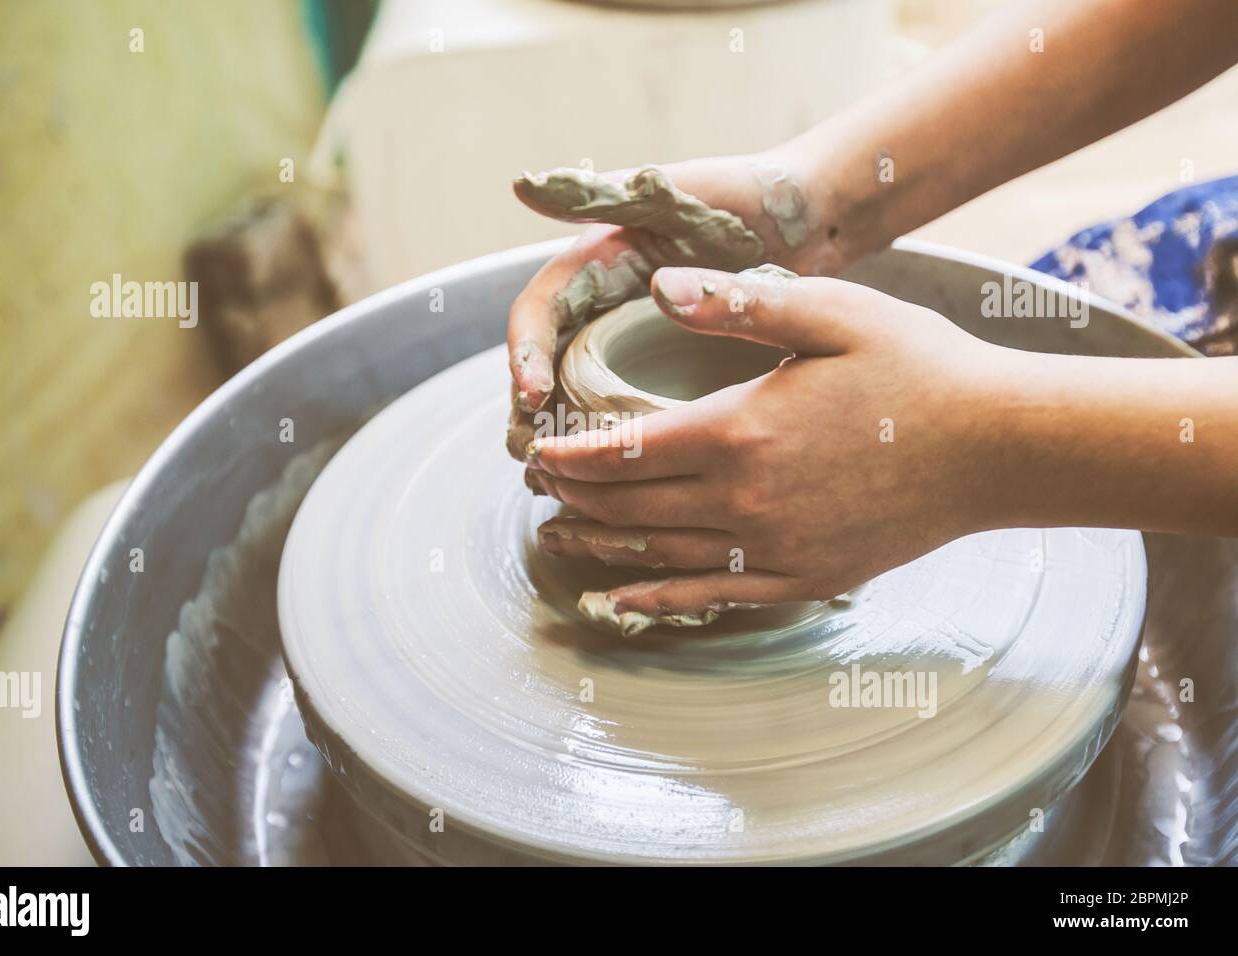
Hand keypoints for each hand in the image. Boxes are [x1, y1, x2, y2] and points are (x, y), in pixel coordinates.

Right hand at [506, 152, 853, 457]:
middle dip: (531, 413)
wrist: (809, 216)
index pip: (537, 314)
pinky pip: (628, 410)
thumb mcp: (669, 193)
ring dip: (565, 437)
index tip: (532, 395)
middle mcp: (605, 305)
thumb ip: (603, 192)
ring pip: (578, 396)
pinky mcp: (669, 367)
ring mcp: (635, 339)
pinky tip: (620, 483)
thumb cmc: (740, 195)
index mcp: (595, 264)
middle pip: (545, 366)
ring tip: (563, 483)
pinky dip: (614, 444)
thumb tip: (525, 188)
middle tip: (537, 458)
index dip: (525, 354)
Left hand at [525, 266, 1009, 634]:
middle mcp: (744, 499)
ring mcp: (773, 547)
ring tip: (556, 539)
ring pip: (659, 556)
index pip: (624, 450)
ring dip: (600, 547)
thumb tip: (657, 286)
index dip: (571, 455)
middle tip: (537, 488)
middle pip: (629, 507)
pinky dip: (657, 598)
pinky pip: (710, 597)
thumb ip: (738, 302)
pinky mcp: (802, 578)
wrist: (996, 449)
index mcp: (740, 428)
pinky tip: (623, 599)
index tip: (537, 452)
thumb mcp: (831, 312)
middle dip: (574, 498)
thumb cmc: (917, 369)